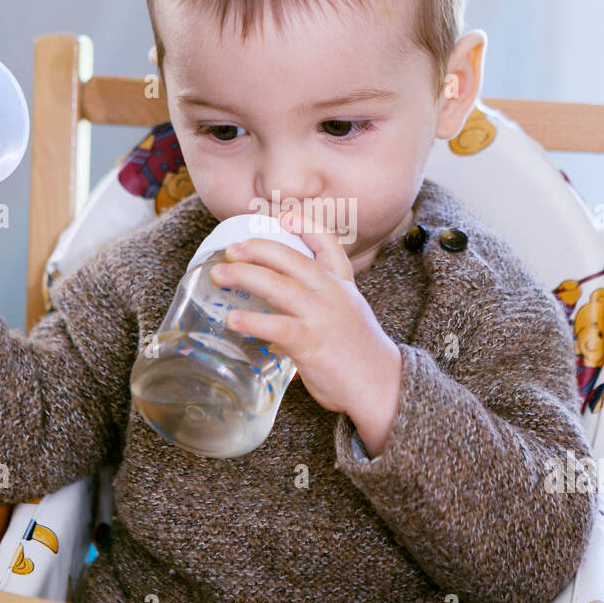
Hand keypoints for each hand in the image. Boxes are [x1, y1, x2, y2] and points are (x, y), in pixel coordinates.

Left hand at [209, 205, 402, 441]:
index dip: (306, 226)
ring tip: (220, 275)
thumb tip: (278, 302)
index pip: (328, 245)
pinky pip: (277, 327)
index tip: (284, 215)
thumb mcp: (347, 313)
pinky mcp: (313, 343)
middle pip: (292, 260)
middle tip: (231, 249)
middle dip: (259, 249)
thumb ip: (318, 301)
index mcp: (343, 285)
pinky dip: (252, 321)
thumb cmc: (358, 353)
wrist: (383, 386)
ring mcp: (323, 317)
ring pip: (279, 286)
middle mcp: (333, 294)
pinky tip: (232, 319)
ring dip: (246, 276)